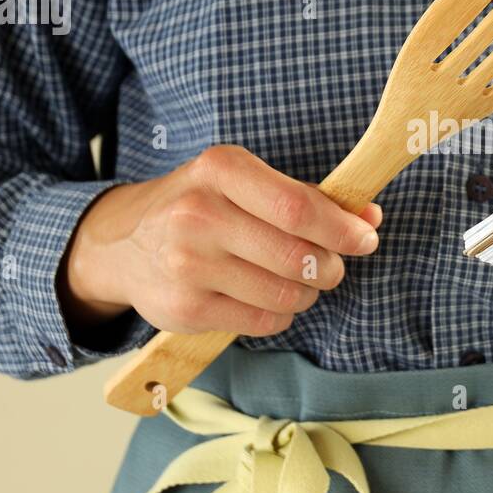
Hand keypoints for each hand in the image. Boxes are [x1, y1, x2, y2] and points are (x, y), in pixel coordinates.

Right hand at [59, 145, 381, 337]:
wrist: (122, 243)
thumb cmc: (201, 207)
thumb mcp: (244, 184)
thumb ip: (308, 199)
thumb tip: (370, 219)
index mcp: (221, 169)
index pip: (298, 207)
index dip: (342, 229)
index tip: (365, 239)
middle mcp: (199, 214)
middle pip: (296, 255)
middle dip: (330, 267)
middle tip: (330, 268)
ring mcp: (188, 264)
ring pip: (285, 294)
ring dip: (305, 294)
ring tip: (296, 283)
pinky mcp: (184, 308)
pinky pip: (263, 322)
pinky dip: (279, 315)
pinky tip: (265, 299)